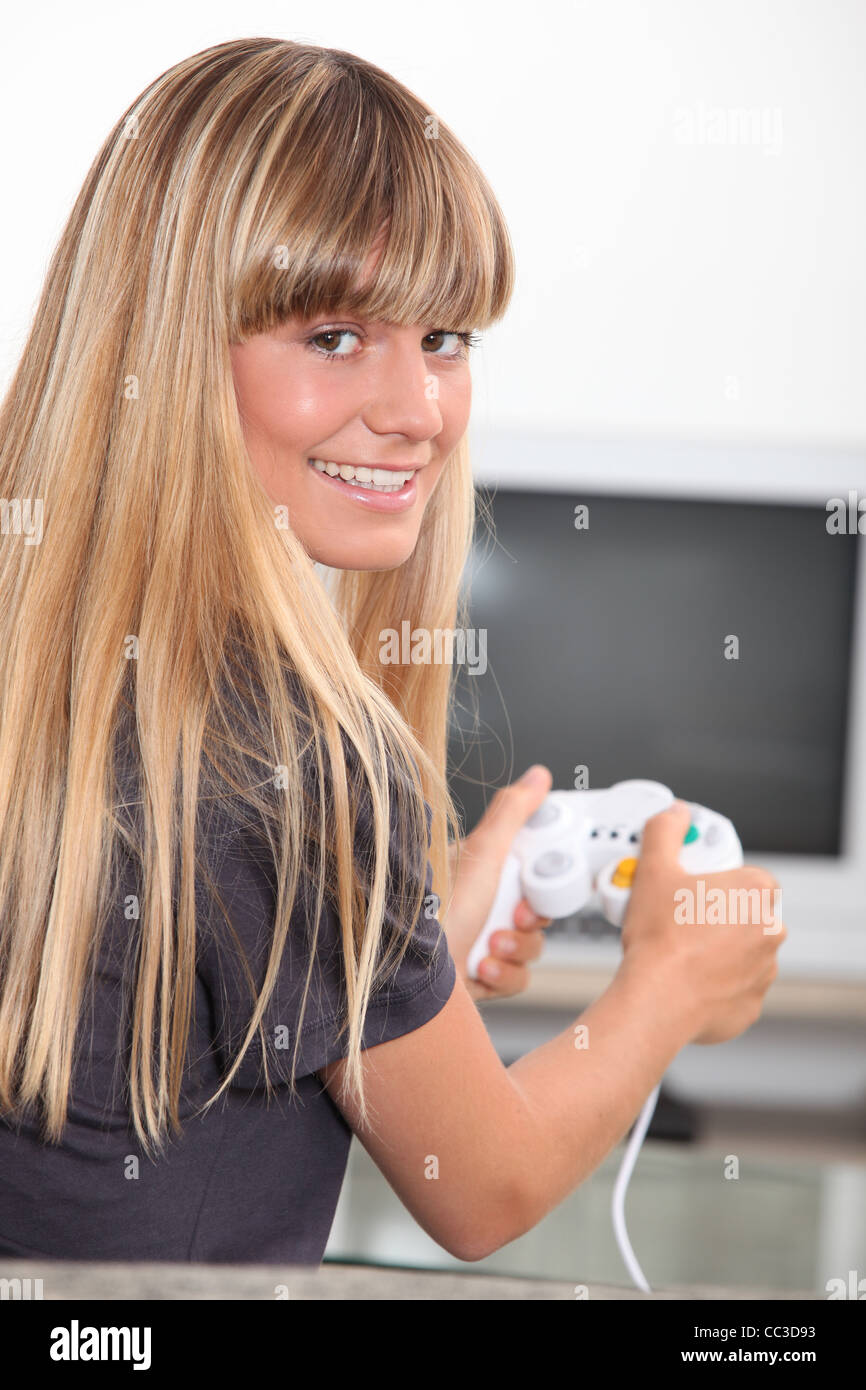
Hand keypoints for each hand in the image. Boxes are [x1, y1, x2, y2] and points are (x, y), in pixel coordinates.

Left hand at [442, 766, 554, 1001]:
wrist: (410, 976)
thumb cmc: (434, 914)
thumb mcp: (481, 854)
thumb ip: (512, 814)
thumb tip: (537, 777)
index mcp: (478, 872)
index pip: (529, 873)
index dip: (540, 882)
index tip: (534, 886)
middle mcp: (477, 906)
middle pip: (535, 913)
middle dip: (527, 922)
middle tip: (512, 917)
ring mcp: (477, 941)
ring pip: (529, 948)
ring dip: (514, 950)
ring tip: (488, 946)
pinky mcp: (478, 976)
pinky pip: (515, 978)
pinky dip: (502, 975)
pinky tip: (481, 968)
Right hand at [619, 800, 786, 1044]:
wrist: (656, 999)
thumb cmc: (661, 939)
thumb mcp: (652, 869)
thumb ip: (665, 831)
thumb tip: (675, 814)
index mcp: (754, 892)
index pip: (752, 876)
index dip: (722, 879)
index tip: (698, 884)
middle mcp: (769, 930)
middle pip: (746, 913)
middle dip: (719, 915)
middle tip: (682, 917)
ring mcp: (763, 970)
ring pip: (743, 951)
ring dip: (719, 948)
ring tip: (680, 949)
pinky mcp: (750, 1004)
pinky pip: (735, 986)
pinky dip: (716, 982)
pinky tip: (687, 978)